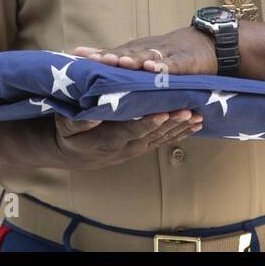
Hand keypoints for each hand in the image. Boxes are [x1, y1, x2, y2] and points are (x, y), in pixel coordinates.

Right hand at [51, 109, 202, 169]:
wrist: (72, 154)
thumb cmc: (68, 134)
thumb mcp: (65, 126)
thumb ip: (78, 122)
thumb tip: (92, 116)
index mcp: (108, 139)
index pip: (131, 130)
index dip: (147, 122)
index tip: (162, 113)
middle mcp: (125, 147)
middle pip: (152, 135)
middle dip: (171, 123)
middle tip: (189, 111)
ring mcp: (135, 149)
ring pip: (161, 138)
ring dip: (180, 128)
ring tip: (199, 117)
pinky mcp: (140, 147)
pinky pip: (162, 141)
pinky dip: (179, 133)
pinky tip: (194, 125)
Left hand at [72, 26, 217, 75]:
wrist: (211, 43)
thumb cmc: (174, 53)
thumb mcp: (149, 57)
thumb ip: (127, 65)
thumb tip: (98, 68)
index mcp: (138, 51)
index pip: (113, 52)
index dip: (96, 54)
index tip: (75, 55)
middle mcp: (149, 50)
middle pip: (126, 52)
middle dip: (108, 56)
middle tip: (91, 60)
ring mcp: (167, 54)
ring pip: (147, 56)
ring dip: (133, 59)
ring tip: (119, 62)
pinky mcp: (185, 61)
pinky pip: (173, 64)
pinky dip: (163, 66)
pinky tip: (153, 68)